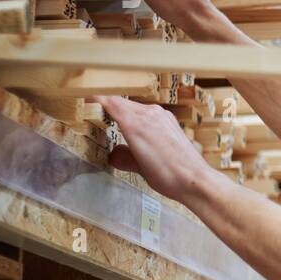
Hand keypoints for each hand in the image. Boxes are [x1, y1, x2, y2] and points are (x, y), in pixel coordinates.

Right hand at [95, 95, 214, 205]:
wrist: (195, 180)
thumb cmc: (168, 176)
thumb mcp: (139, 168)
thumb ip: (123, 157)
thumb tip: (114, 154)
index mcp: (137, 124)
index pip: (111, 102)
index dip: (96, 99)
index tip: (85, 100)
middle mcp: (150, 114)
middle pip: (122, 102)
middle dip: (108, 106)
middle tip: (95, 112)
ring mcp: (162, 116)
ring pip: (136, 107)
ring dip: (123, 111)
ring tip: (112, 120)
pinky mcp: (171, 122)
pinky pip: (149, 113)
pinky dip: (138, 117)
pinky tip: (135, 129)